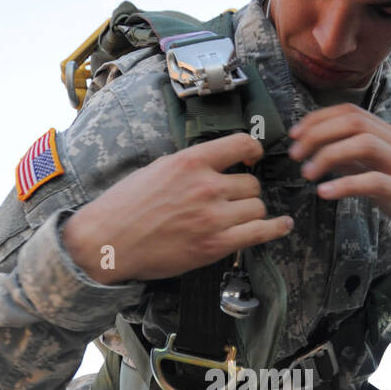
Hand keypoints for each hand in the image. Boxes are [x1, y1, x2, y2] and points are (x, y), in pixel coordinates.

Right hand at [62, 133, 292, 283]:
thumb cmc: (124, 207)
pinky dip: (276, 229)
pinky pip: (260, 233)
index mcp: (190, 161)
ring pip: (257, 207)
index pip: (239, 145)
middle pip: (251, 184)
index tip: (254, 156)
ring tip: (242, 217)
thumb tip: (213, 164)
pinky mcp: (215, 244)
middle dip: (246, 191)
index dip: (252, 151)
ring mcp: (213, 217)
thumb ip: (188, 166)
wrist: (107, 241)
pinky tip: (283, 225)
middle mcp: (206, 186)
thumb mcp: (156, 169)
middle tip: (235, 200)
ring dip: (252, 212)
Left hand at [288, 104, 390, 252]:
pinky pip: (374, 181)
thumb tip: (322, 149)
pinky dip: (345, 185)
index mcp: (389, 135)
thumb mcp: (379, 171)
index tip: (294, 135)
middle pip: (353, 122)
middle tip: (295, 154)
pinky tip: (325, 193)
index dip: (318, 119)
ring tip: (307, 173)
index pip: (350, 112)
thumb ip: (354, 159)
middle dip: (317, 134)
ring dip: (328, 155)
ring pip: (364, 143)